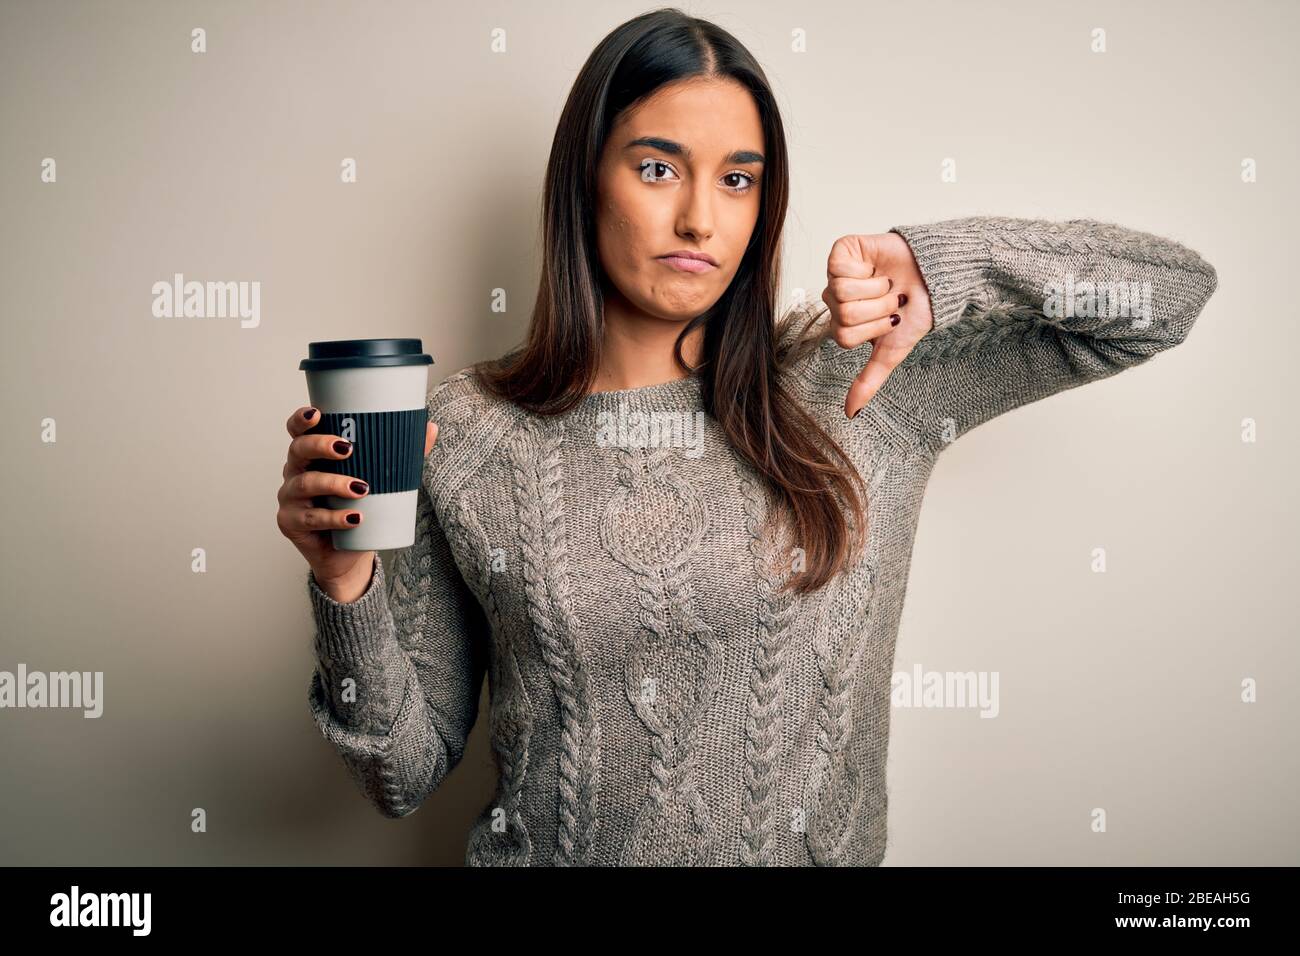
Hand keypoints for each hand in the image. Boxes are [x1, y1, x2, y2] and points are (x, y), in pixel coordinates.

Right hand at [276, 406, 439, 600]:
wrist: (347, 554)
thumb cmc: (360, 508)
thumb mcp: (380, 479)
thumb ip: (404, 454)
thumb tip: (431, 427)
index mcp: (312, 456)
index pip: (297, 431)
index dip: (301, 419)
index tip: (317, 413)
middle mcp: (295, 472)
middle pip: (298, 451)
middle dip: (320, 445)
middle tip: (348, 448)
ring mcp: (290, 498)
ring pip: (306, 484)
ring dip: (334, 483)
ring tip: (361, 488)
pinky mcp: (292, 523)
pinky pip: (311, 518)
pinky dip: (334, 518)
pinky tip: (354, 518)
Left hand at [822, 232, 933, 417]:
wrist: (938, 276)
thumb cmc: (915, 311)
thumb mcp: (892, 351)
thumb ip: (869, 380)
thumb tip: (850, 413)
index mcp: (843, 325)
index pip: (844, 337)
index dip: (874, 329)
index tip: (891, 319)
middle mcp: (835, 301)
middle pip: (844, 315)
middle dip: (879, 308)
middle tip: (893, 298)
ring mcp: (835, 275)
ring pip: (842, 292)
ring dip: (877, 289)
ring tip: (888, 282)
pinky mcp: (842, 251)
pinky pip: (840, 268)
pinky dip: (868, 269)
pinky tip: (877, 267)